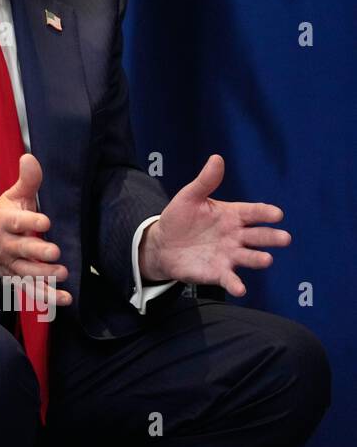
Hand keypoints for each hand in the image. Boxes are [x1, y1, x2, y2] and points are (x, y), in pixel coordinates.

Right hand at [0, 154, 71, 305]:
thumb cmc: (3, 216)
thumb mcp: (12, 196)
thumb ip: (27, 181)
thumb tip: (30, 157)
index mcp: (4, 222)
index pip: (15, 221)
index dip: (30, 221)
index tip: (46, 221)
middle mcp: (6, 245)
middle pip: (20, 249)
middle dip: (37, 251)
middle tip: (54, 251)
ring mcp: (11, 264)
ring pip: (25, 273)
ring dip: (43, 275)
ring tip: (61, 273)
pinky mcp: (16, 279)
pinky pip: (30, 291)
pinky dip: (47, 297)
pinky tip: (65, 299)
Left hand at [138, 154, 289, 296]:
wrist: (162, 244)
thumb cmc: (180, 218)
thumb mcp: (190, 197)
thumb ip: (205, 181)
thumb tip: (217, 158)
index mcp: (232, 215)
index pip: (253, 212)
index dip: (264, 213)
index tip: (277, 214)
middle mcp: (236, 236)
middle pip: (258, 236)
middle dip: (271, 237)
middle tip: (284, 238)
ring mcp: (229, 255)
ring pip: (248, 257)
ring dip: (258, 258)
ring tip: (266, 259)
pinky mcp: (218, 272)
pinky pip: (230, 278)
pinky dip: (236, 284)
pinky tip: (240, 289)